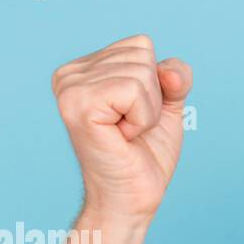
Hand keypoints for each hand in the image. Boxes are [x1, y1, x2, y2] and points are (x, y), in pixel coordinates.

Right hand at [51, 34, 192, 220]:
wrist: (133, 198)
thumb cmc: (146, 155)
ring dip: (147, 112)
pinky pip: (134, 90)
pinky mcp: (78, 104)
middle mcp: (69, 74)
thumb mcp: (167, 106)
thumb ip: (174, 77)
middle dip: (152, 98)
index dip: (155, 84)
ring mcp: (70, 87)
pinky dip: (142, 118)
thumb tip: (169, 70)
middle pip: (142, 55)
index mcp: (84, 68)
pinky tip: (123, 137)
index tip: (134, 115)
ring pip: (141, 73)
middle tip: (131, 129)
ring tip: (126, 134)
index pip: (140, 45)